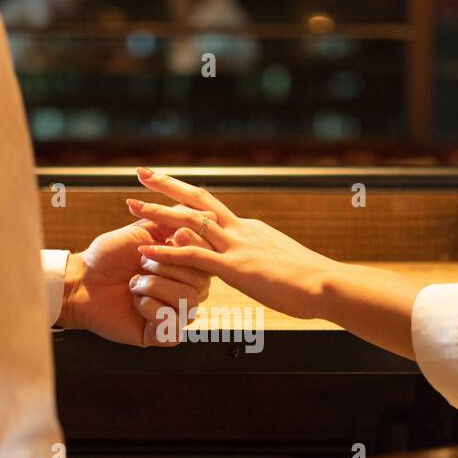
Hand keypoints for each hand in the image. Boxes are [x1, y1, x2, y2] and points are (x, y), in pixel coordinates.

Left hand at [58, 220, 211, 347]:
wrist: (82, 280)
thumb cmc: (111, 255)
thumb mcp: (145, 230)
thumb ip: (177, 222)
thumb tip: (209, 213)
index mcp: (186, 268)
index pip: (208, 260)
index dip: (193, 247)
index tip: (173, 237)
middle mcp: (185, 292)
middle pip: (201, 281)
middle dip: (166, 267)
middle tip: (141, 264)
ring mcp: (175, 314)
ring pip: (188, 301)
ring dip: (154, 286)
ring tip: (133, 284)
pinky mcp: (163, 335)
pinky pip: (173, 324)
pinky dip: (149, 308)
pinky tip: (134, 304)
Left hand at [125, 169, 335, 320]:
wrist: (327, 284)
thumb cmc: (312, 281)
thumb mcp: (283, 264)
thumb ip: (265, 260)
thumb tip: (262, 265)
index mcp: (250, 229)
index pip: (213, 210)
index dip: (187, 200)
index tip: (168, 191)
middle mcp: (241, 230)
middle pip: (198, 200)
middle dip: (168, 185)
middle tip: (142, 173)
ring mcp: (236, 246)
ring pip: (189, 222)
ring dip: (157, 212)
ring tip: (130, 204)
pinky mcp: (234, 267)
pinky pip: (192, 257)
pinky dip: (165, 253)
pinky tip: (144, 250)